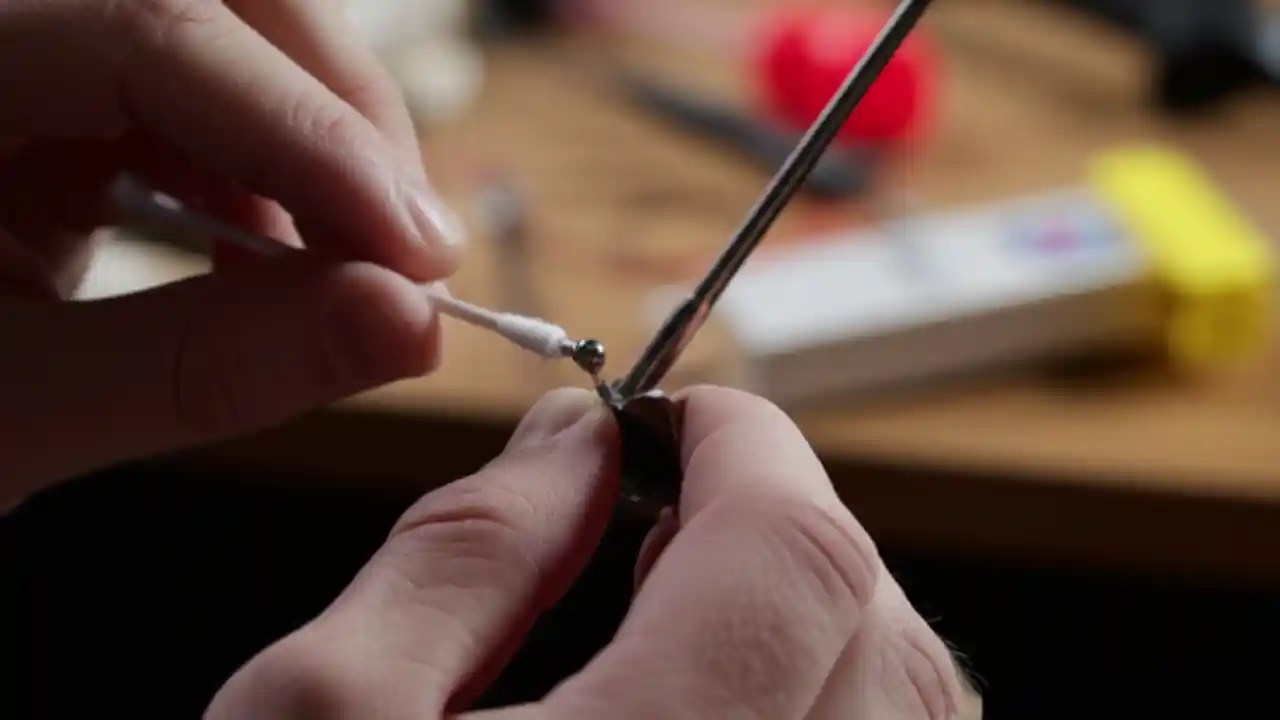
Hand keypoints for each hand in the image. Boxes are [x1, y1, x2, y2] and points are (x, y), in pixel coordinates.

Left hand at [0, 0, 464, 504]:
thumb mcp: (15, 412)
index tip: (420, 256)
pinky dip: (276, 166)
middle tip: (408, 250)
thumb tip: (410, 325)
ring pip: (237, 24)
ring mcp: (35, 43)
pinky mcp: (68, 78)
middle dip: (338, 114)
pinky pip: (213, 82)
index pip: (148, 32)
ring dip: (320, 141)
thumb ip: (213, 365)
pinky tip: (276, 248)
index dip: (309, 139)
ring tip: (344, 265)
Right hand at [208, 386, 973, 718]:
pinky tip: (704, 699)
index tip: (678, 410)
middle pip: (877, 631)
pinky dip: (826, 704)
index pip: (795, 554)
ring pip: (905, 714)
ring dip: (814, 613)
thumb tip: (569, 441)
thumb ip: (465, 552)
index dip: (746, 445)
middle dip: (778, 526)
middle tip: (656, 507)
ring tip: (671, 602)